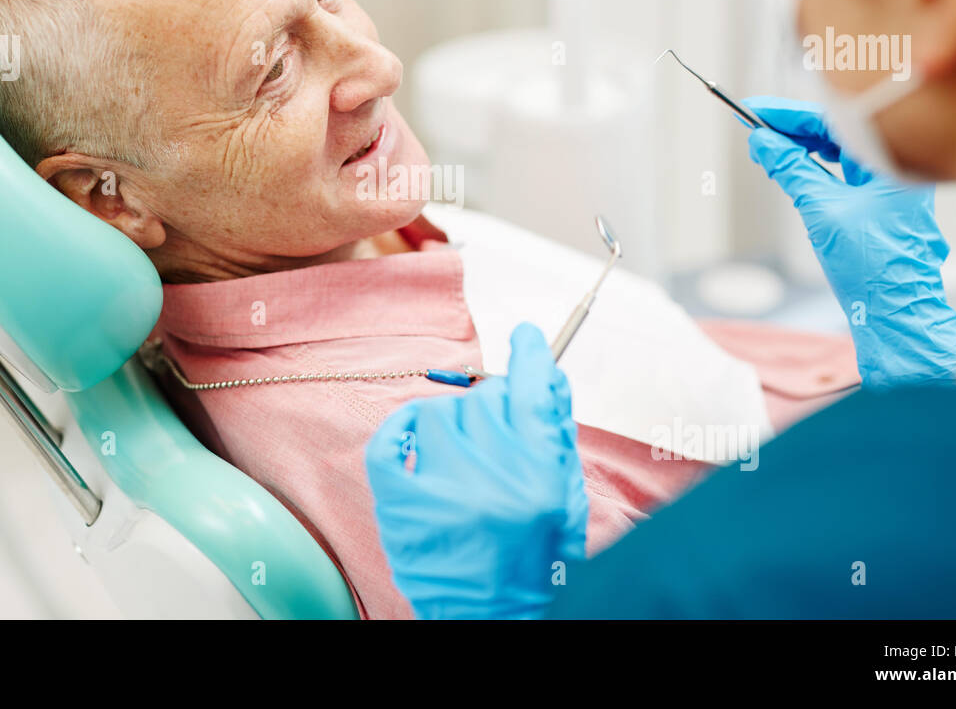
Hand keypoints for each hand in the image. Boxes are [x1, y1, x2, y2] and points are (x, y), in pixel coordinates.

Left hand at [364, 322, 588, 618]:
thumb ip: (555, 432)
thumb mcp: (564, 496)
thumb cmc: (536, 559)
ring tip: (463, 458)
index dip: (532, 356)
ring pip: (439, 414)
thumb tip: (545, 372)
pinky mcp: (401, 508)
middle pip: (486, 400)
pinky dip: (401, 429)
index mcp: (540, 479)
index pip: (533, 393)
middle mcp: (491, 483)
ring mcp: (442, 495)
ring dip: (452, 425)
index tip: (528, 337)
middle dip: (494, 410)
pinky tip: (414, 433)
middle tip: (497, 438)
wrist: (496, 618)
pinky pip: (390, 442)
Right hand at [743, 96, 955, 388]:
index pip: (835, 120)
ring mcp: (894, 185)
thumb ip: (791, 169)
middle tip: (755, 129)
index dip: (790, 115)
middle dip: (795, 129)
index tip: (755, 111)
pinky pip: (849, 171)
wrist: (896, 313)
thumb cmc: (870, 266)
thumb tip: (762, 142)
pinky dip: (820, 167)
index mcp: (892, 160)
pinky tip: (796, 168)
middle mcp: (898, 167)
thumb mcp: (820, 210)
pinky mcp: (885, 203)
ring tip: (769, 149)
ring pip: (843, 151)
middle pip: (840, 131)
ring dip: (804, 147)